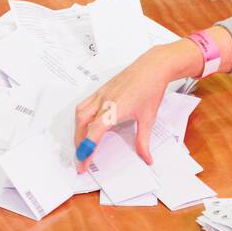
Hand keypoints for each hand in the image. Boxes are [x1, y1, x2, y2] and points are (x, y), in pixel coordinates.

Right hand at [73, 40, 202, 168]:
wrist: (153, 67)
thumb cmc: (150, 88)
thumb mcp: (148, 119)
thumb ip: (143, 141)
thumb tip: (145, 157)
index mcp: (114, 109)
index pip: (94, 133)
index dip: (86, 149)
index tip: (83, 163)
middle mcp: (103, 101)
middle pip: (82, 125)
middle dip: (79, 144)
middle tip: (82, 159)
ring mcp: (100, 94)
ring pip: (80, 114)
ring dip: (78, 130)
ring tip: (83, 144)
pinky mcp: (101, 90)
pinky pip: (84, 105)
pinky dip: (81, 118)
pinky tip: (87, 125)